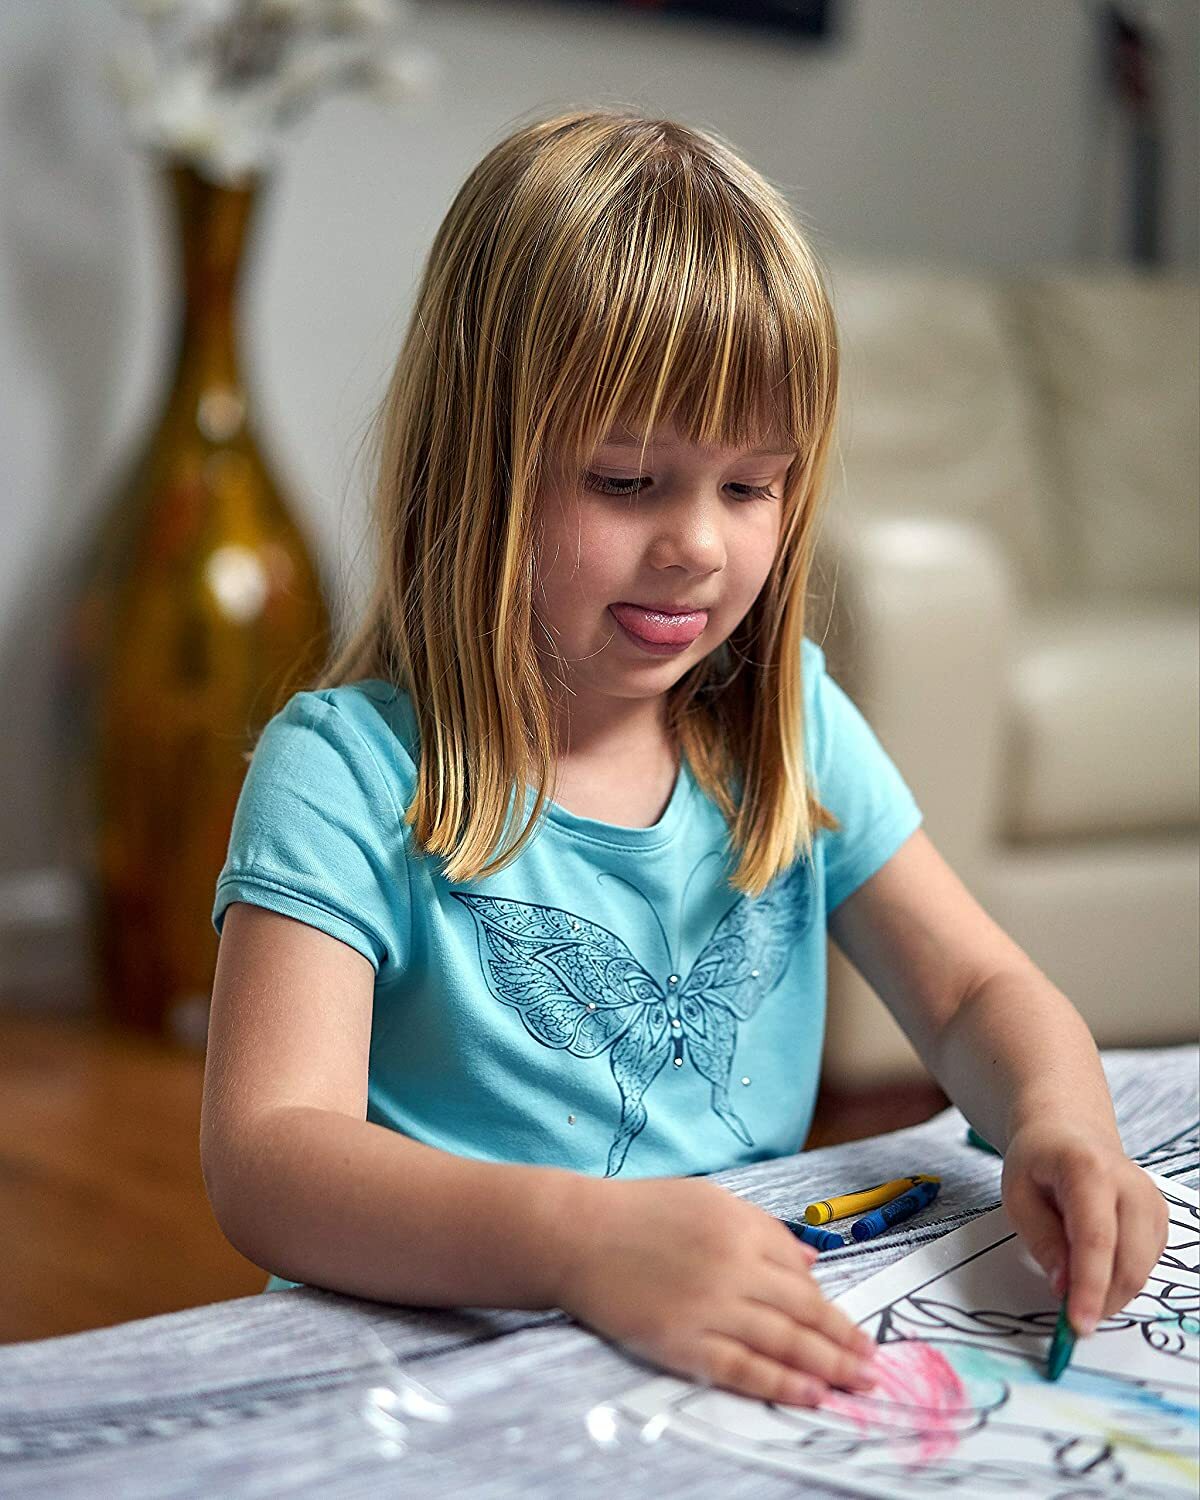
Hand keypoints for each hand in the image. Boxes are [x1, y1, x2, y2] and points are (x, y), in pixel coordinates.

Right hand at [553, 1175, 877, 1406]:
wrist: (577, 1235)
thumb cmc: (639, 1212)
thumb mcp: (708, 1201)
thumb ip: (763, 1229)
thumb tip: (812, 1261)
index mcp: (741, 1227)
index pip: (801, 1273)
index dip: (829, 1305)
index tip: (852, 1328)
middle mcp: (734, 1267)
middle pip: (804, 1311)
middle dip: (844, 1341)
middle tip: (873, 1364)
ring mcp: (710, 1308)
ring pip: (784, 1343)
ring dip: (827, 1366)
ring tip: (856, 1384)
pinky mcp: (684, 1343)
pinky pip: (744, 1369)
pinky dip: (782, 1385)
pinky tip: (810, 1395)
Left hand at [1000, 1122, 1168, 1335]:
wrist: (1068, 1131)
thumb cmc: (1039, 1161)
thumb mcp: (1018, 1196)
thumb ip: (1041, 1242)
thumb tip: (1063, 1288)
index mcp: (1088, 1170)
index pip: (1096, 1239)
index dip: (1089, 1287)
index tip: (1077, 1324)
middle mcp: (1131, 1184)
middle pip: (1128, 1261)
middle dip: (1101, 1300)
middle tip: (1069, 1318)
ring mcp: (1151, 1201)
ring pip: (1141, 1269)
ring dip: (1110, 1292)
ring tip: (1074, 1280)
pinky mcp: (1159, 1218)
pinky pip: (1146, 1264)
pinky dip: (1120, 1278)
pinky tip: (1094, 1264)